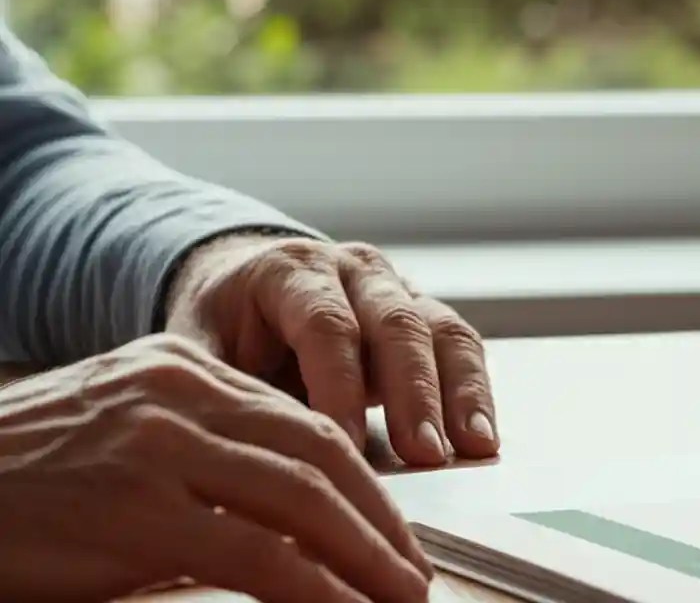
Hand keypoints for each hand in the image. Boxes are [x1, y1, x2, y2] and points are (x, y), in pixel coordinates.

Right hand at [0, 334, 430, 602]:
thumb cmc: (21, 478)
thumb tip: (285, 511)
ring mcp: (158, 446)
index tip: (392, 529)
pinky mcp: (134, 510)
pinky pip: (257, 552)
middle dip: (380, 518)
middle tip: (412, 569)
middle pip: (319, 451)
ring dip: (366, 553)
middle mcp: (179, 393)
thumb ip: (198, 450)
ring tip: (401, 595)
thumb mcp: (120, 434)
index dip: (361, 481)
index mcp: (181, 367)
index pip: (302, 420)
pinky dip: (315, 587)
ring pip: (303, 497)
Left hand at [165, 235, 498, 466]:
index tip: (344, 447)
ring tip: (473, 449)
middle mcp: (354, 270)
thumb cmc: (222, 333)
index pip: (325, 324)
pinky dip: (476, 393)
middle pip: (396, 323)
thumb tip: (249, 459)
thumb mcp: (199, 352)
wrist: (247, 291)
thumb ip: (224, 391)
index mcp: (290, 271)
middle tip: (424, 454)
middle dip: (413, 392)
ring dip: (459, 393)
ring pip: (441, 330)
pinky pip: (462, 347)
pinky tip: (483, 441)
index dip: (338, 387)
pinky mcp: (426, 318)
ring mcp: (399, 289)